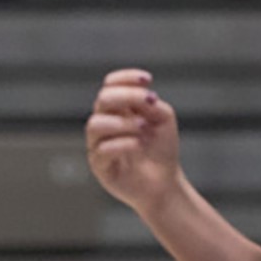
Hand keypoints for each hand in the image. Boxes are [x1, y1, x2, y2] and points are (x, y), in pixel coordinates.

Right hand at [85, 69, 182, 215]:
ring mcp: (99, 145)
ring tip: (143, 128)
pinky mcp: (99, 166)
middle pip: (102, 99)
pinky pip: (102, 149)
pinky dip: (124, 144)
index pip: (110, 85)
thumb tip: (140, 97)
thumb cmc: (161, 150)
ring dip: (123, 123)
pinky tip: (138, 146)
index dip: (124, 78)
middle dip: (127, 96)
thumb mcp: (162, 119)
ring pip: (95, 124)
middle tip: (148, 102)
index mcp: (118, 110)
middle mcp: (105, 124)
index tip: (147, 79)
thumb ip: (150, 104)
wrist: (164, 182)